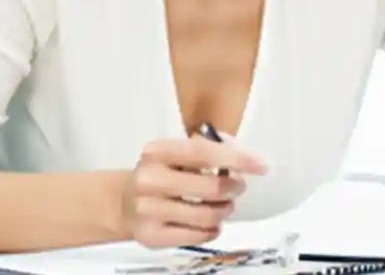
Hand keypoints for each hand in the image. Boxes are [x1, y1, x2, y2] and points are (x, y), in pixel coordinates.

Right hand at [127, 136, 267, 248]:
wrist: (123, 202)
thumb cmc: (160, 174)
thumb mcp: (176, 153)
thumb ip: (210, 149)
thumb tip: (246, 156)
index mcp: (157, 152)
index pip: (204, 152)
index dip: (237, 158)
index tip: (261, 165)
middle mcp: (150, 179)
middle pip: (211, 187)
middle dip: (234, 188)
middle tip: (238, 187)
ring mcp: (148, 209)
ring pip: (207, 215)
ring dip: (225, 210)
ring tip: (224, 205)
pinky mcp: (152, 235)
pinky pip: (198, 235)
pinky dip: (213, 229)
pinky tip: (211, 223)